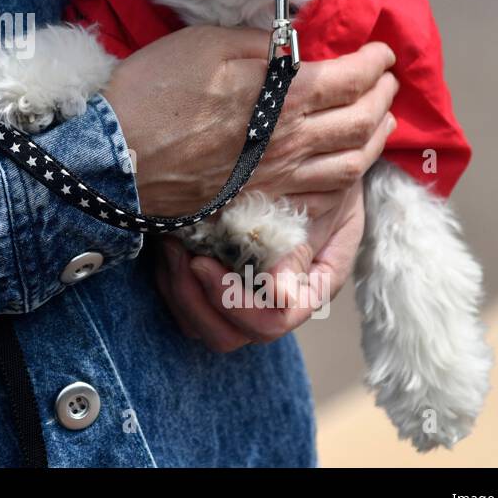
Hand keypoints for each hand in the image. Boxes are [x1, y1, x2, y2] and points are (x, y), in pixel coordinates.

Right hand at [101, 25, 398, 217]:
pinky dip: (345, 184)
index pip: (350, 78)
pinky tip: (345, 173)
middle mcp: (292, 141)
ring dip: (375, 141)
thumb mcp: (204, 44)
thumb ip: (257, 43)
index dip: (374, 63)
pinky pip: (321, 198)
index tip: (382, 51)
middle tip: (387, 81)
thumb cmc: (153, 94)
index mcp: (284, 97)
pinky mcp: (260, 201)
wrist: (115, 159)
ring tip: (382, 124)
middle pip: (360, 121)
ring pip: (350, 164)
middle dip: (383, 97)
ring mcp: (278, 177)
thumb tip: (289, 46)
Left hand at [154, 180, 365, 350]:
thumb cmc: (328, 181)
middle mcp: (275, 303)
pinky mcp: (217, 283)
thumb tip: (280, 295)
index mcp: (309, 289)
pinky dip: (170, 281)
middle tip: (181, 256)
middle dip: (197, 302)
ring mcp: (245, 296)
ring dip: (179, 292)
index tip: (203, 263)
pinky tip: (169, 245)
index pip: (272, 321)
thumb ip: (300, 249)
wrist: (320, 162)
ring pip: (201, 326)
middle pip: (230, 335)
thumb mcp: (326, 205)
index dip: (233, 302)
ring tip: (171, 247)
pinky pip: (185, 304)